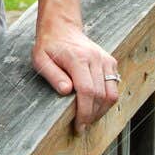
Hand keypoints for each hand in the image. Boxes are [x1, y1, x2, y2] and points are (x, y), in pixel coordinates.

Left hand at [31, 18, 120, 133]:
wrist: (62, 27)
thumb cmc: (49, 45)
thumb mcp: (41, 60)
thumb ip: (53, 75)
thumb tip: (66, 91)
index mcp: (78, 58)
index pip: (87, 91)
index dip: (84, 112)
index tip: (78, 126)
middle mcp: (96, 58)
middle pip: (101, 95)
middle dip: (92, 115)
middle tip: (81, 126)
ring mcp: (105, 60)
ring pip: (112, 93)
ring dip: (102, 110)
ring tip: (88, 117)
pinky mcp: (110, 62)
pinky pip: (114, 86)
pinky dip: (106, 100)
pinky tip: (94, 104)